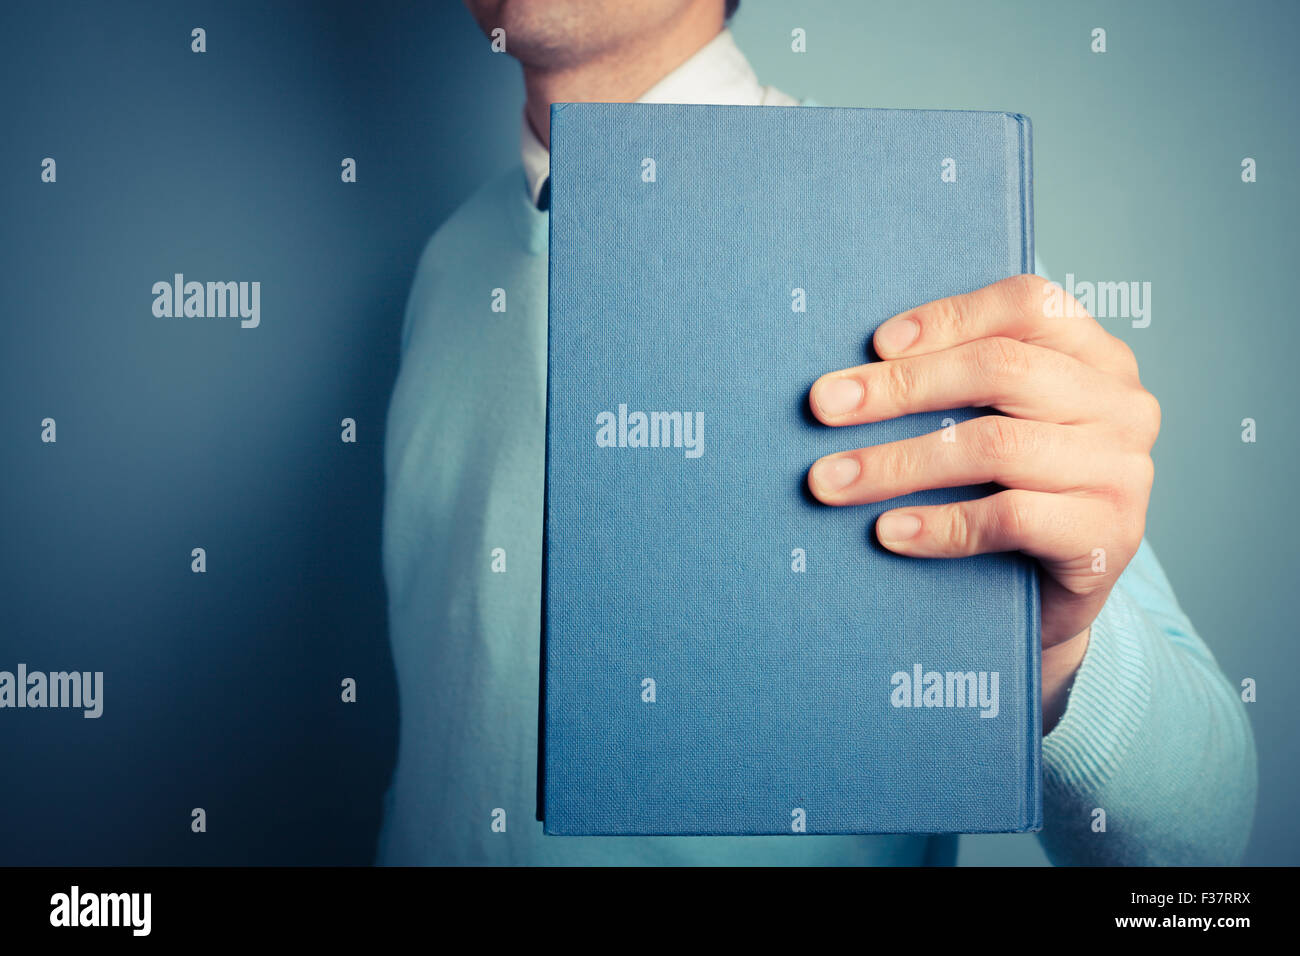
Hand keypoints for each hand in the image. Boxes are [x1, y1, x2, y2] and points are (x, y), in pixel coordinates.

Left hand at [804, 274, 1159, 730]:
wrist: (1052, 600)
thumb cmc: (1011, 493)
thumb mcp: (995, 423)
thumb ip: (955, 385)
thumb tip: (850, 375)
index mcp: (1096, 356)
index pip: (1028, 304)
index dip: (949, 317)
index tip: (875, 344)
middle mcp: (1121, 404)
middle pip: (1001, 370)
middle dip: (899, 388)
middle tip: (824, 407)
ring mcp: (1122, 470)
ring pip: (995, 446)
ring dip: (897, 463)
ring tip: (832, 481)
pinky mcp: (1108, 536)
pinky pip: (1009, 518)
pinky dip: (938, 524)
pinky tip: (888, 531)